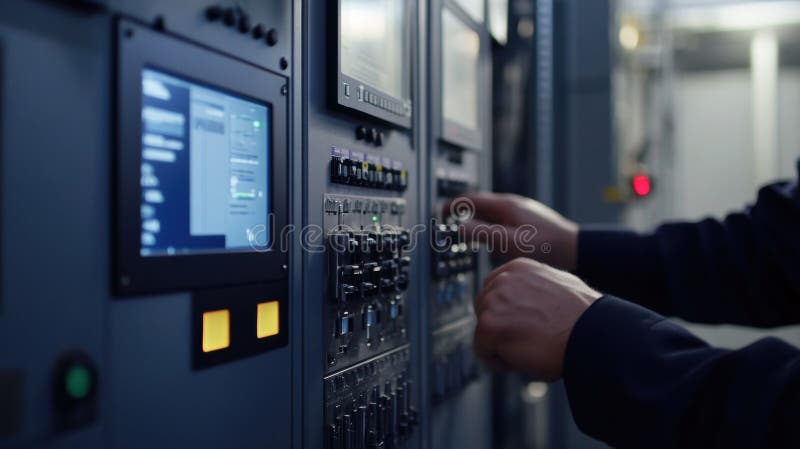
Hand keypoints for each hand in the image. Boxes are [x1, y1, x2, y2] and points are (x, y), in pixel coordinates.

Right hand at [447, 193, 578, 270]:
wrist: (576, 249)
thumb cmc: (546, 246)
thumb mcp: (508, 242)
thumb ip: (481, 233)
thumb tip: (458, 227)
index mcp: (505, 205)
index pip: (470, 199)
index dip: (452, 206)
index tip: (441, 214)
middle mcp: (512, 204)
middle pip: (479, 204)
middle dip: (463, 214)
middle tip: (451, 225)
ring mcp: (521, 211)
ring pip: (491, 213)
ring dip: (478, 222)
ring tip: (470, 237)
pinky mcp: (528, 221)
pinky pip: (502, 221)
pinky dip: (492, 229)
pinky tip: (495, 245)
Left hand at [473, 258, 601, 380]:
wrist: (592, 334)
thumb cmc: (582, 318)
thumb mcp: (557, 286)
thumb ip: (532, 288)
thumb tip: (523, 300)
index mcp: (518, 268)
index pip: (492, 290)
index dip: (504, 313)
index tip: (516, 325)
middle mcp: (502, 279)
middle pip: (483, 311)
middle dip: (501, 329)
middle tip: (528, 340)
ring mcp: (493, 301)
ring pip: (483, 333)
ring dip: (502, 346)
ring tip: (532, 348)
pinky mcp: (488, 326)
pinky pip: (483, 352)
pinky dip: (501, 362)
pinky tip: (525, 359)